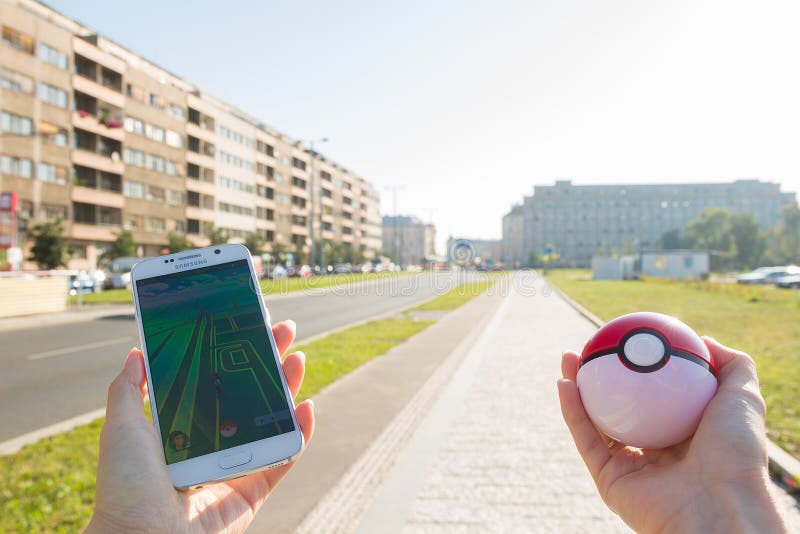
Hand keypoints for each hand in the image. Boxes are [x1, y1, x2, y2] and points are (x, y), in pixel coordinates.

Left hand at [86, 320, 314, 533]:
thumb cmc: (125, 487)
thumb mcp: (121, 428)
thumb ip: (128, 390)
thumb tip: (135, 353)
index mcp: (181, 427)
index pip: (214, 381)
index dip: (233, 353)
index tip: (247, 325)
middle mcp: (210, 444)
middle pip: (248, 394)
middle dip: (268, 360)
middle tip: (284, 330)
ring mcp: (234, 467)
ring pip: (270, 421)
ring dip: (288, 388)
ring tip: (298, 358)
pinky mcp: (253, 491)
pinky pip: (283, 458)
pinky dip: (300, 434)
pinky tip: (307, 408)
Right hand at [558, 337, 785, 532]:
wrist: (721, 506)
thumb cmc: (736, 452)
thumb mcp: (743, 396)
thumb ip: (732, 365)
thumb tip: (705, 340)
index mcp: (683, 436)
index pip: (654, 397)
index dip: (638, 369)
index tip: (627, 340)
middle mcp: (654, 452)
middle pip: (618, 407)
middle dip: (599, 376)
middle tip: (591, 347)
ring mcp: (629, 468)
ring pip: (594, 421)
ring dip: (576, 388)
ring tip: (569, 357)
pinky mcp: (608, 481)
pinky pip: (586, 439)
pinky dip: (571, 411)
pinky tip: (564, 382)